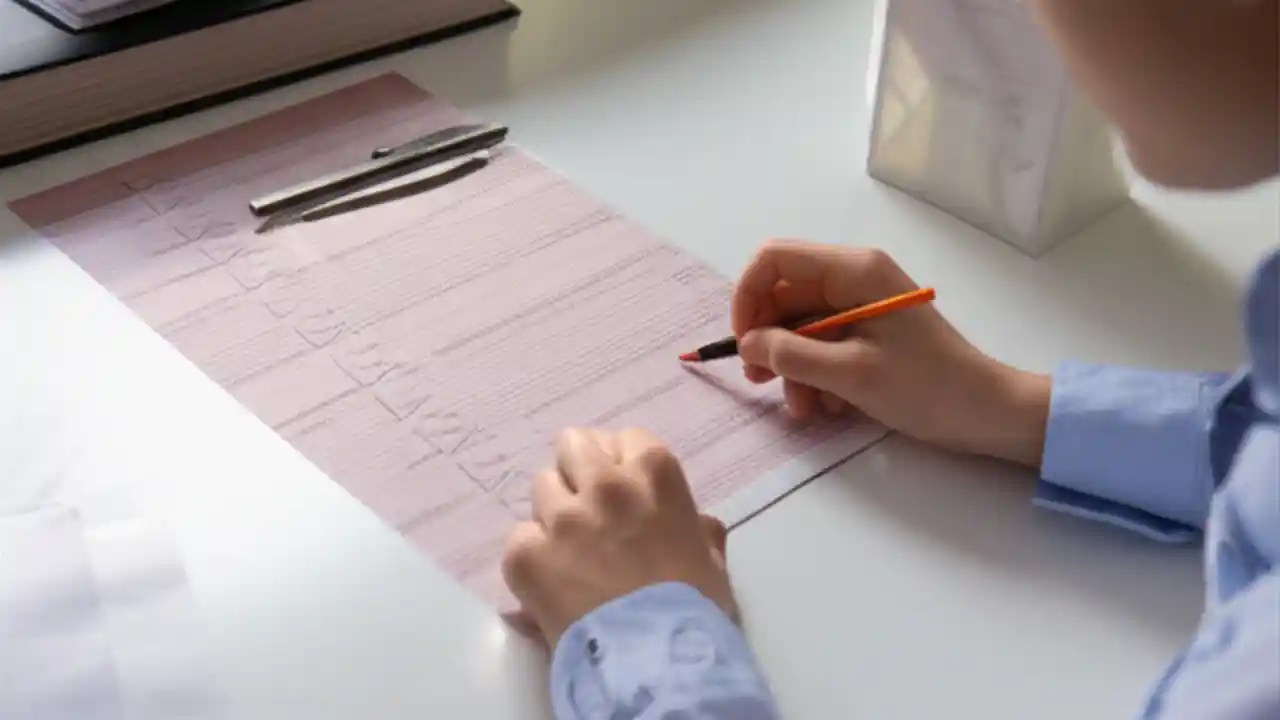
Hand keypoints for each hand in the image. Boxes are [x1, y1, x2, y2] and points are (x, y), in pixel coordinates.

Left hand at [502, 428, 735, 646]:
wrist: (653, 660)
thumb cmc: (693, 609)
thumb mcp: (711, 561)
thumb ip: (699, 530)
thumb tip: (700, 525)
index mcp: (653, 474)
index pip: (625, 438)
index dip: (622, 462)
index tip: (623, 487)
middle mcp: (603, 483)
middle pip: (572, 445)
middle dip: (577, 469)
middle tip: (585, 504)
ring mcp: (560, 516)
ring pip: (541, 486)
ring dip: (554, 512)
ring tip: (569, 549)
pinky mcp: (524, 552)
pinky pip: (520, 537)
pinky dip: (533, 556)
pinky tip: (552, 581)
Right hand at [732, 240, 1049, 466]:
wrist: (985, 412)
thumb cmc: (925, 386)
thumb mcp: (849, 374)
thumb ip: (791, 355)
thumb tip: (749, 343)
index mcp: (853, 269)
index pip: (774, 259)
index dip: (747, 297)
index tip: (745, 343)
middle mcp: (854, 277)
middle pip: (783, 295)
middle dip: (768, 340)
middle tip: (760, 382)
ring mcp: (861, 305)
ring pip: (799, 326)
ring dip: (792, 367)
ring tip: (804, 409)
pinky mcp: (868, 332)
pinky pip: (822, 344)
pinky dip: (815, 375)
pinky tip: (829, 407)